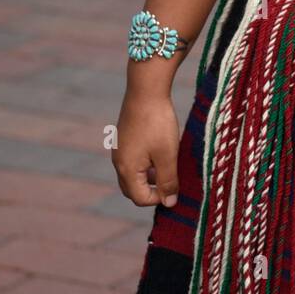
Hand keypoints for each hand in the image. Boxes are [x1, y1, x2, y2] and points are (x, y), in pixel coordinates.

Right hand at [111, 89, 180, 207]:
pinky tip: (161, 150)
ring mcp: (119, 149)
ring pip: (133, 174)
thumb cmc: (158, 123)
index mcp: (126, 169)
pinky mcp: (124, 138)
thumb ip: (168, 181)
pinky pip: (133, 160)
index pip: (140, 198)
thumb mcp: (168, 155)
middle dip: (152, 190)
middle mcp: (118, 161)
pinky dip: (146, 163)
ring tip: (169, 164)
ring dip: (150, 176)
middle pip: (132, 189)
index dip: (159, 198)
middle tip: (172, 180)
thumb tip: (169, 203)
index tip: (176, 187)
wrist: (146, 90)